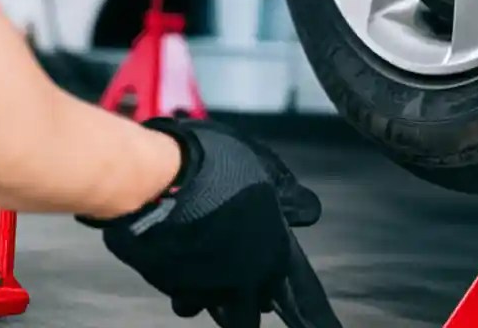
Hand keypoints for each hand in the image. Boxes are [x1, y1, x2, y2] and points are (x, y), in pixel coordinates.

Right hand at [82, 118, 334, 325]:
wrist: (159, 181)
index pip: (305, 299)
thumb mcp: (263, 168)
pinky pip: (184, 298)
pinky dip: (186, 289)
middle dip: (253, 306)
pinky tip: (182, 271)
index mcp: (274, 254)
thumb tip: (310, 211)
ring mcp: (206, 289)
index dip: (317, 320)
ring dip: (220, 303)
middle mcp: (245, 282)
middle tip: (254, 296)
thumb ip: (286, 194)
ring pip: (218, 313)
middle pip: (253, 316)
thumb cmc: (219, 166)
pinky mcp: (171, 287)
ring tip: (217, 287)